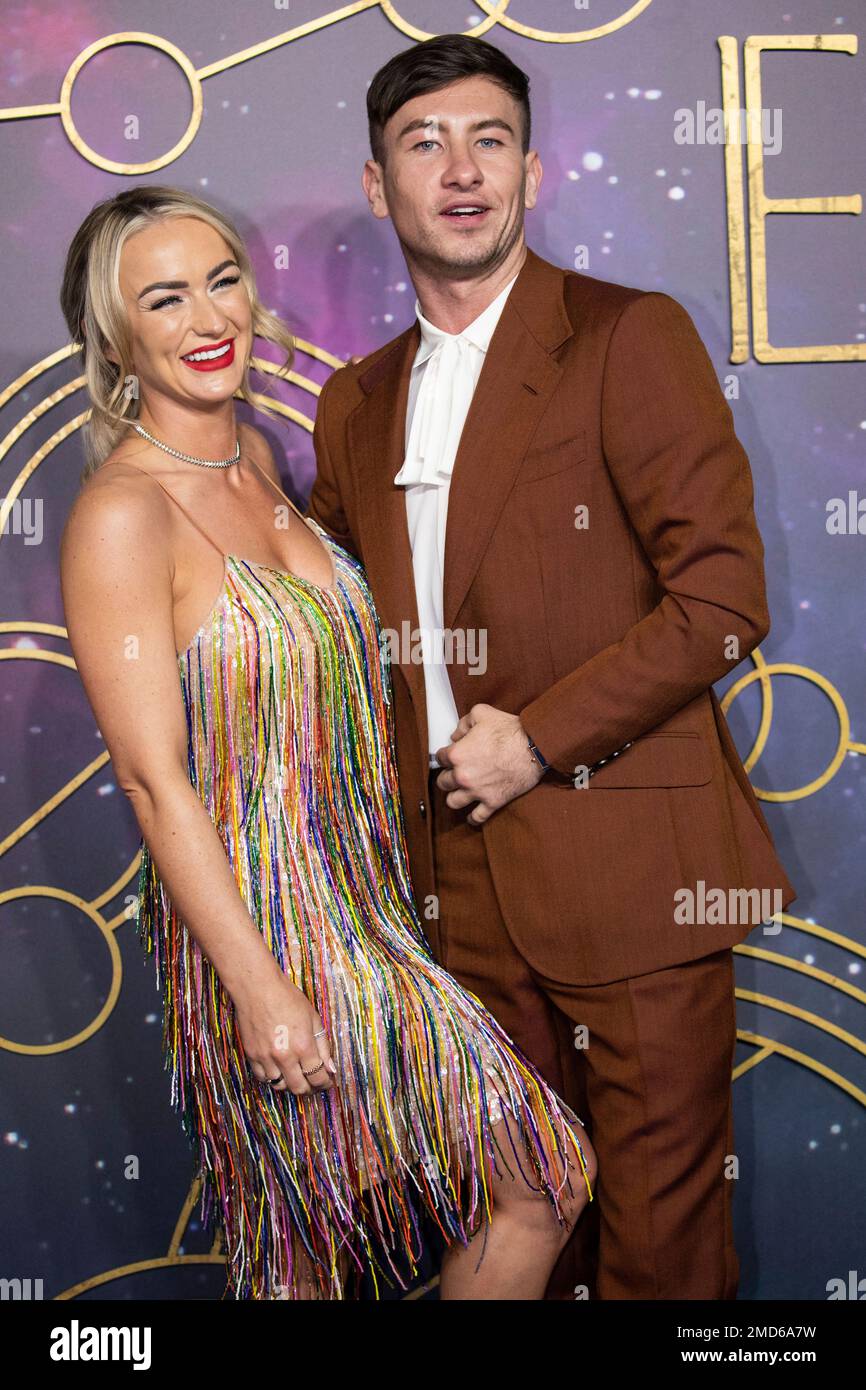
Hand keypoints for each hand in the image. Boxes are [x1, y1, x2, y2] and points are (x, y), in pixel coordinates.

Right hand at [231, 960, 336, 1095]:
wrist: (257, 989)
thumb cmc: (287, 998)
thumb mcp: (313, 1018)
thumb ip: (323, 1046)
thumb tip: (331, 1068)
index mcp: (303, 1046)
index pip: (318, 1077)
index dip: (325, 1083)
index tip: (328, 1082)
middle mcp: (284, 1056)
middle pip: (299, 1088)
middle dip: (310, 1089)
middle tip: (314, 1083)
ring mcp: (265, 1057)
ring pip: (280, 1086)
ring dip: (290, 1084)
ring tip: (297, 1076)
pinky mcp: (251, 1055)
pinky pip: (263, 1078)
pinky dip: (273, 1077)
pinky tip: (279, 1070)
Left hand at [434, 703, 544, 826]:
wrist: (536, 747)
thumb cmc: (511, 731)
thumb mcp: (482, 713)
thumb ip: (464, 723)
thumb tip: (456, 735)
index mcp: (457, 755)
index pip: (440, 758)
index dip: (445, 755)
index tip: (449, 756)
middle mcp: (463, 776)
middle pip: (443, 782)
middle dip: (448, 776)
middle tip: (455, 773)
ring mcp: (477, 791)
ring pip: (453, 802)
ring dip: (455, 797)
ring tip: (460, 792)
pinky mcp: (493, 802)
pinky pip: (476, 817)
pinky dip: (472, 818)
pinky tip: (472, 815)